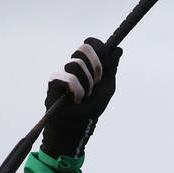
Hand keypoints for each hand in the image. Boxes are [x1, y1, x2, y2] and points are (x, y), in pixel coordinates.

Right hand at [40, 38, 121, 159]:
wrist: (75, 128)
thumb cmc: (90, 110)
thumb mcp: (106, 89)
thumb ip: (111, 69)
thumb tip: (118, 49)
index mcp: (87, 64)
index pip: (91, 44)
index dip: (98, 50)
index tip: (103, 66)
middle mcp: (74, 64)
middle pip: (85, 49)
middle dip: (95, 69)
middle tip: (94, 85)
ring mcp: (63, 71)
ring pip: (77, 64)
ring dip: (86, 85)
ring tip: (83, 97)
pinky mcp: (54, 81)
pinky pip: (69, 79)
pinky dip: (77, 91)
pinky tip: (75, 99)